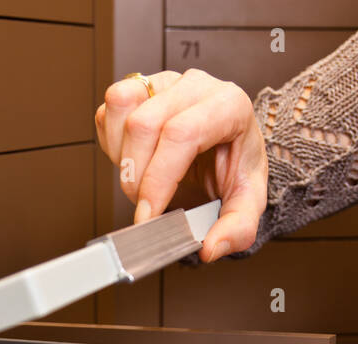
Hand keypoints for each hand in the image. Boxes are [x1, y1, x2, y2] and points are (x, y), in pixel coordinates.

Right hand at [95, 69, 268, 261]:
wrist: (227, 146)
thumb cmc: (235, 165)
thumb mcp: (248, 200)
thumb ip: (238, 228)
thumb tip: (211, 247)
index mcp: (229, 105)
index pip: (181, 134)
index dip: (157, 179)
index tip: (149, 213)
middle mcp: (196, 86)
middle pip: (144, 123)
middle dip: (136, 176)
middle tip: (147, 205)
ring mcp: (165, 82)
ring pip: (121, 109)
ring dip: (122, 156)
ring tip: (143, 178)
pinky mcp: (140, 86)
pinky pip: (109, 109)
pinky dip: (113, 143)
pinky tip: (135, 159)